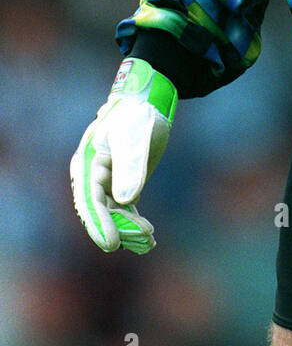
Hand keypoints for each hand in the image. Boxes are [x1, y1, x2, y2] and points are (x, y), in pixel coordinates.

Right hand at [70, 58, 176, 253]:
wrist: (148, 102)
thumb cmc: (138, 115)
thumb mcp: (135, 138)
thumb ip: (130, 168)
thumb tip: (126, 200)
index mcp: (87, 164)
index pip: (90, 201)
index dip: (100, 224)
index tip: (112, 244)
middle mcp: (92, 177)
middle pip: (101, 212)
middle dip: (119, 231)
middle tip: (143, 243)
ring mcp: (107, 183)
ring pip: (113, 216)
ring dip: (129, 231)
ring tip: (149, 243)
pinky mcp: (122, 185)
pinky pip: (124, 211)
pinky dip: (134, 224)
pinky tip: (148, 238)